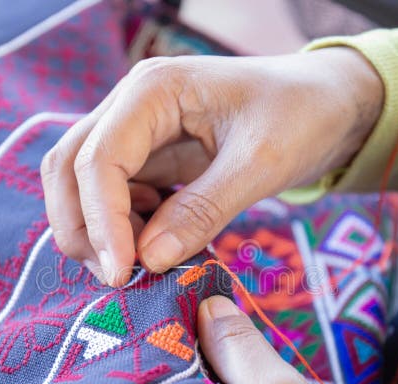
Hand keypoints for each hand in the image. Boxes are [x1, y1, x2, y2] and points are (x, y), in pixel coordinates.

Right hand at [41, 48, 383, 285]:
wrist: (329, 102)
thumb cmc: (302, 116)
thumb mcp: (260, 164)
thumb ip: (203, 210)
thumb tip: (147, 260)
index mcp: (153, 90)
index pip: (99, 159)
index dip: (102, 221)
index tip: (122, 274)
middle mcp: (131, 106)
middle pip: (69, 168)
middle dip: (81, 227)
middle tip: (116, 278)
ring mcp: (136, 132)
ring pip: (81, 185)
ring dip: (96, 231)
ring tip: (137, 268)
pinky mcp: (149, 158)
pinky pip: (114, 197)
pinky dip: (121, 229)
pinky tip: (153, 248)